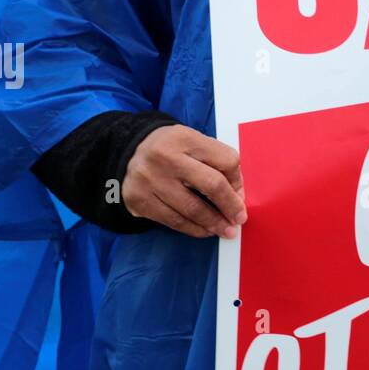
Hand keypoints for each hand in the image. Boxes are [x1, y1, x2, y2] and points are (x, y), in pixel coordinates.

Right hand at [122, 124, 246, 238]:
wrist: (128, 153)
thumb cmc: (171, 150)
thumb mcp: (193, 143)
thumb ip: (217, 162)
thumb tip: (237, 196)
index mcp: (185, 138)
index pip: (226, 160)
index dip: (238, 181)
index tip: (240, 195)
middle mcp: (166, 157)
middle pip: (212, 185)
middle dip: (231, 206)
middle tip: (239, 219)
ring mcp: (150, 180)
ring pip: (193, 209)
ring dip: (215, 224)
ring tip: (226, 230)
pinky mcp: (140, 200)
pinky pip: (175, 221)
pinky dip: (195, 229)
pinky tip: (205, 230)